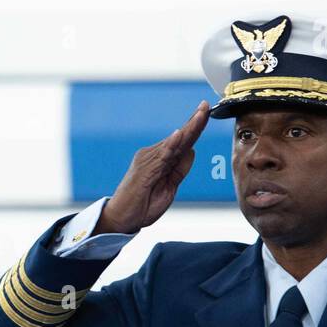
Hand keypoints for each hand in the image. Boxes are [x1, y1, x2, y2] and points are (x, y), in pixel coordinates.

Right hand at [95, 101, 210, 234]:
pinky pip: (161, 156)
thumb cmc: (142, 204)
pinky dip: (171, 145)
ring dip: (188, 129)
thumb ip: (179, 169)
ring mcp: (147, 161)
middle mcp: (152, 156)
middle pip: (179, 138)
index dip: (194, 128)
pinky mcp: (144, 170)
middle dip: (194, 122)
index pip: (181, 142)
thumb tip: (192, 150)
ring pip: (173, 143)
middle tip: (205, 106)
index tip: (205, 112)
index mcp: (160, 160)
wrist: (121, 219)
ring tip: (200, 115)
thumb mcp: (169, 187)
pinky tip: (180, 134)